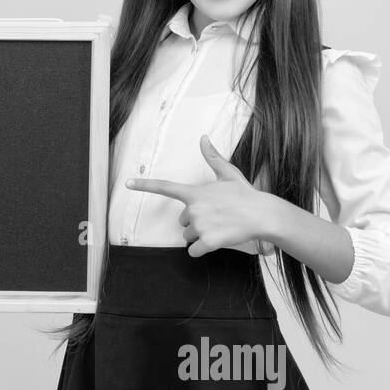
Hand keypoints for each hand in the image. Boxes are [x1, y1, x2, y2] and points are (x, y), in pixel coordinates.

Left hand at [124, 135, 267, 257]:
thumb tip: (203, 137)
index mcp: (195, 192)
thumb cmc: (245, 194)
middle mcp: (194, 209)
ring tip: (219, 228)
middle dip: (195, 222)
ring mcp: (200, 226)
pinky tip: (216, 242)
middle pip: (182, 222)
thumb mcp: (228, 173)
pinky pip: (193, 252)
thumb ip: (212, 157)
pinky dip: (202, 250)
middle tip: (216, 217)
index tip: (127, 183)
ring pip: (187, 237)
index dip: (144, 185)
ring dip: (199, 236)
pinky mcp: (208, 242)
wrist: (262, 215)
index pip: (165, 187)